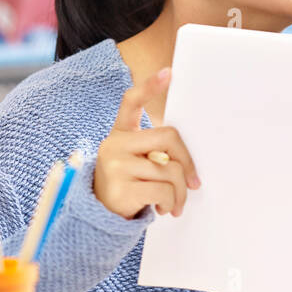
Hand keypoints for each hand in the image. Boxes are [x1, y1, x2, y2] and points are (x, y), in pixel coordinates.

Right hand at [93, 67, 199, 219]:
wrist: (99, 217)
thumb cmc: (126, 184)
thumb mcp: (133, 161)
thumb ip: (152, 151)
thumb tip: (187, 162)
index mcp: (119, 134)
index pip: (131, 102)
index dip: (150, 87)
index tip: (169, 73)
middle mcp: (114, 145)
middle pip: (168, 137)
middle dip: (187, 161)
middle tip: (193, 182)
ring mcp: (115, 166)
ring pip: (170, 170)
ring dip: (180, 192)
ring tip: (174, 202)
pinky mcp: (121, 189)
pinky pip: (164, 190)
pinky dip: (172, 202)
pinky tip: (165, 208)